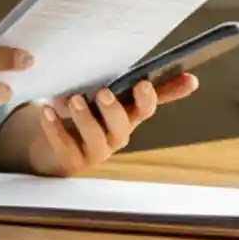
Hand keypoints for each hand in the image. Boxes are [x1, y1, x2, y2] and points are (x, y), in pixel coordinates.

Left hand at [0, 73, 198, 176]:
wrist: (54, 145)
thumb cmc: (91, 117)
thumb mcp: (117, 99)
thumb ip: (148, 89)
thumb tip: (192, 79)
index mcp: (129, 118)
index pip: (146, 110)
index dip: (147, 99)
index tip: (144, 85)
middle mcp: (116, 136)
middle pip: (122, 128)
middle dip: (114, 111)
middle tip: (102, 92)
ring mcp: (94, 151)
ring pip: (95, 139)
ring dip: (85, 119)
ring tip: (73, 100)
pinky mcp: (71, 159)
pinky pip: (65, 146)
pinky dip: (55, 128)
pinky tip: (46, 111)